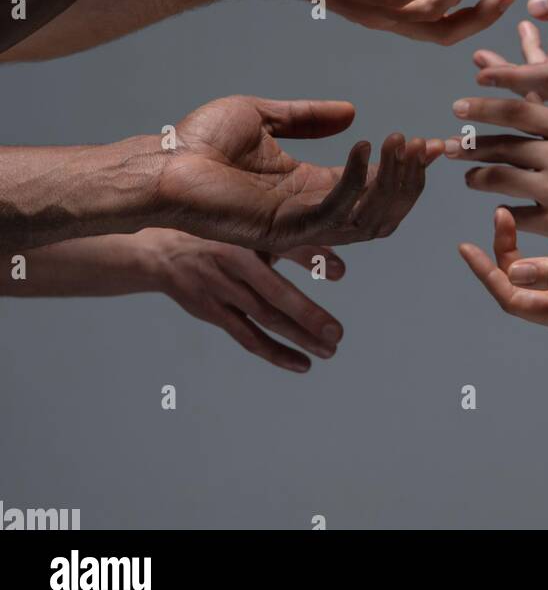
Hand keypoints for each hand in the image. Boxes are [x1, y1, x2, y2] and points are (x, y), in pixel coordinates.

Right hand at [142, 229, 346, 372]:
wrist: (163, 250)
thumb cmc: (218, 233)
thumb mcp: (246, 227)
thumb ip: (282, 235)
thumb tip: (331, 238)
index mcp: (245, 235)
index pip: (284, 245)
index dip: (313, 256)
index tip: (342, 272)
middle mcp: (233, 262)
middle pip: (275, 294)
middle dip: (308, 315)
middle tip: (337, 333)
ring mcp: (221, 290)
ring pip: (265, 318)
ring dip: (299, 337)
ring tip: (329, 349)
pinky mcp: (213, 312)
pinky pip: (247, 337)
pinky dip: (275, 352)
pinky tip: (301, 363)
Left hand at [156, 95, 441, 252]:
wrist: (163, 163)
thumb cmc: (200, 142)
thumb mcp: (264, 116)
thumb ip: (308, 117)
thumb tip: (353, 111)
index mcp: (309, 187)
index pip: (374, 188)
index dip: (405, 168)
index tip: (432, 143)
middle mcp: (311, 212)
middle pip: (383, 210)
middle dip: (410, 180)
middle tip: (424, 144)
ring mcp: (300, 225)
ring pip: (369, 218)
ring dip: (393, 181)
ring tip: (402, 141)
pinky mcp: (284, 228)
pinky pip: (337, 211)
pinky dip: (359, 181)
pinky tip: (367, 146)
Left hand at [445, 97, 547, 243]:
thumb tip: (520, 100)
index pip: (518, 110)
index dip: (483, 107)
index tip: (457, 107)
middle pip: (502, 145)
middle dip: (468, 145)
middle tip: (447, 145)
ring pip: (499, 178)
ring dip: (477, 177)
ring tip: (469, 177)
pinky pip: (515, 214)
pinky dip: (503, 211)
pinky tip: (499, 209)